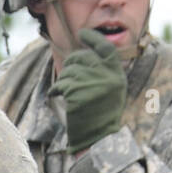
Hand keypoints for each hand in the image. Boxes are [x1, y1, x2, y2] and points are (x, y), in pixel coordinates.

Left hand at [48, 28, 126, 153]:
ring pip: (69, 71)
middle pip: (82, 58)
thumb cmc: (101, 116)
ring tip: (65, 93)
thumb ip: (102, 71)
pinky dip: (55, 90)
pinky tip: (55, 96)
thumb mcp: (110, 89)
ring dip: (63, 81)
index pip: (105, 48)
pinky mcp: (77, 94)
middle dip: (71, 64)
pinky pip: (61, 84)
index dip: (93, 39)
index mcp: (116, 73)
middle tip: (67, 76)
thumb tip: (83, 55)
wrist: (97, 139)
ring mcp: (92, 84)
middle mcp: (106, 76)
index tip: (82, 33)